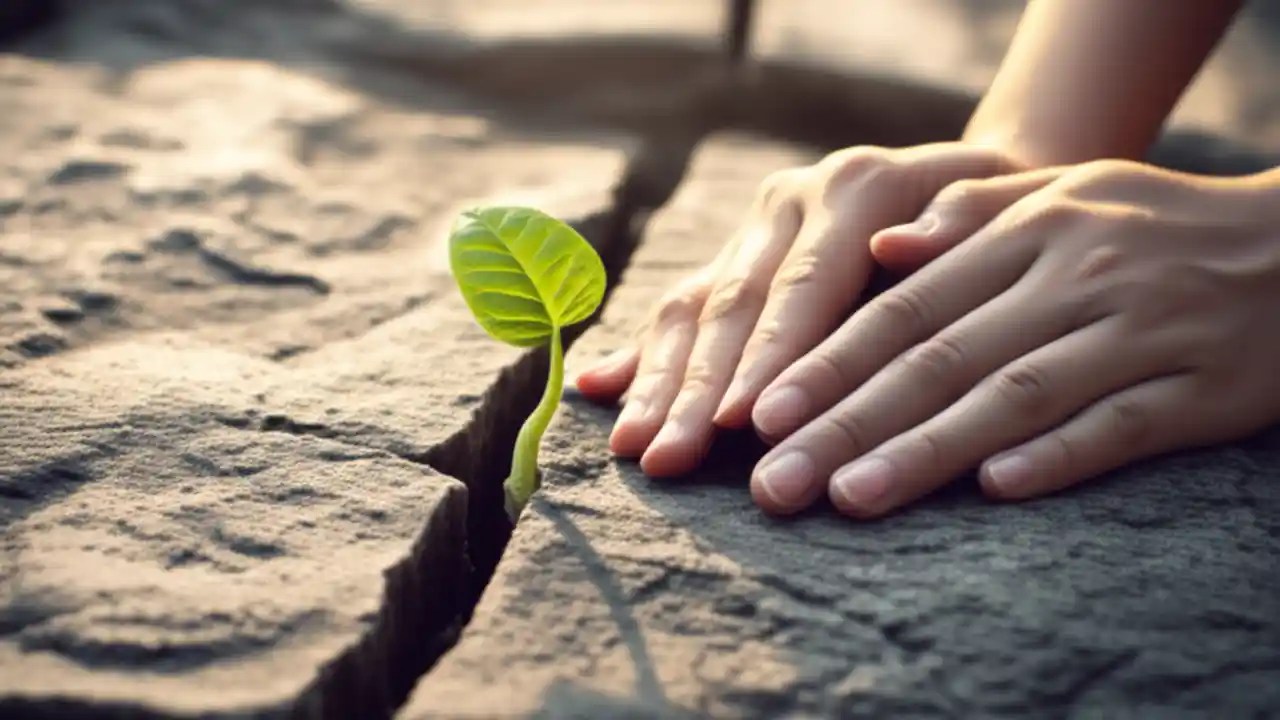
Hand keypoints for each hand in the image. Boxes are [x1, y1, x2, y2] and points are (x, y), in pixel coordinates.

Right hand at [576, 143, 1023, 476]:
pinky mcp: (735, 257)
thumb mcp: (1004, 205)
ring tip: (634, 449)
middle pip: (736, 303)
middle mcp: (792, 201)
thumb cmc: (1003, 215)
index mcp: (856, 186)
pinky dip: (638, 354)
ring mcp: (755, 230)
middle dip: (698, 390)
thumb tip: (899, 250)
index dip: (770, 356)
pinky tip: (593, 389)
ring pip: (695, 307)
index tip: (740, 424)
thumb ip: (955, 229)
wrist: (982, 180)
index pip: (805, 284)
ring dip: (660, 385)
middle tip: (668, 459)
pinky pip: (681, 305)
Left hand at [750, 160, 1279, 516]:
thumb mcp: (1063, 194)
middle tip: (775, 482)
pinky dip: (1058, 456)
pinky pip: (1119, 427)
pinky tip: (995, 490)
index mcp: (1028, 234)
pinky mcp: (1199, 390)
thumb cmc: (1151, 225)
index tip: (763, 414)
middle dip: (848, 423)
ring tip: (848, 498)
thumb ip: (969, 214)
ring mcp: (1138, 335)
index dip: (830, 363)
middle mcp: (1072, 280)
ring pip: (1016, 397)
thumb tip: (882, 245)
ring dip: (927, 450)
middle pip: (941, 359)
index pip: (907, 307)